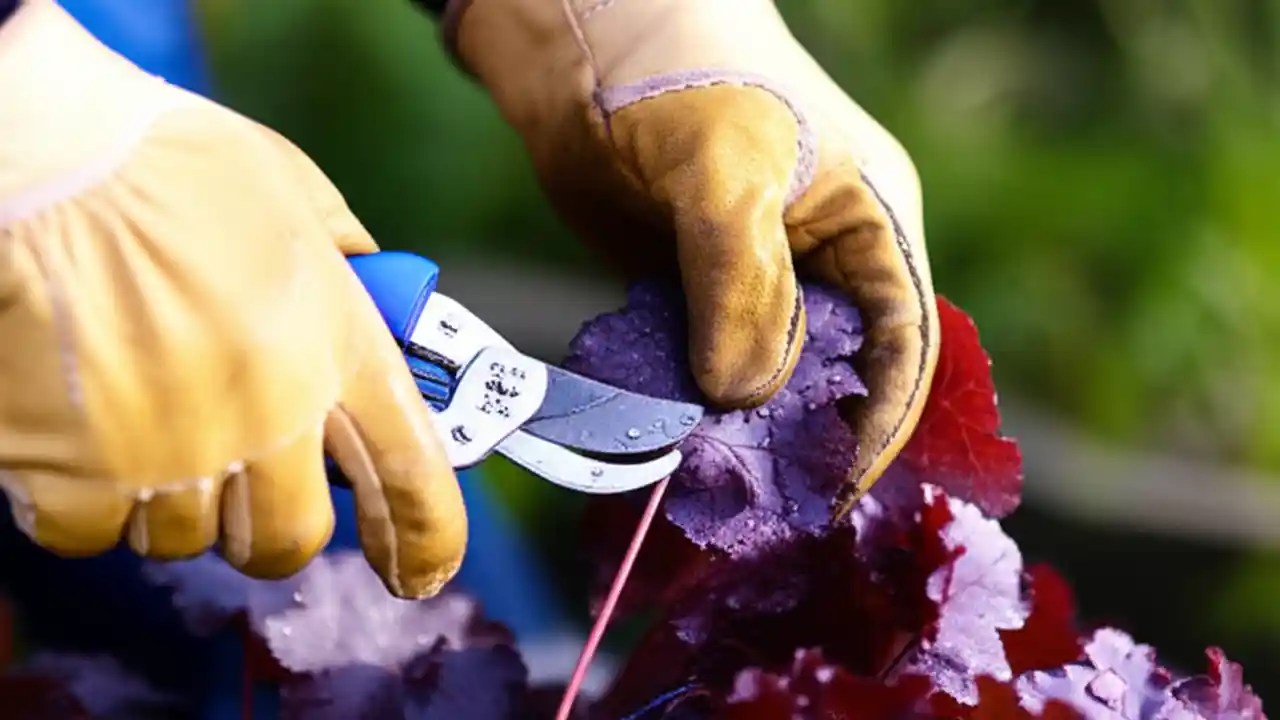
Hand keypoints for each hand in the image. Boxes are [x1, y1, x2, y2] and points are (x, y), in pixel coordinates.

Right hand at [0, 0, 464, 597]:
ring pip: (184, 539)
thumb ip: (349, 275)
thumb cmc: (170, 162)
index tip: (421, 572)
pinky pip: (89, 531)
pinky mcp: (78, 479)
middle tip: (235, 476)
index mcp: (339, 348)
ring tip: (135, 409)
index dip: (426, 539)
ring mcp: (175, 457)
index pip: (413, 476)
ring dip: (169, 497)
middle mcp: (272, 418)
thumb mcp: (299, 199)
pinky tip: (74, 424)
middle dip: (268, 523)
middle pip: (289, 538)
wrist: (42, 157)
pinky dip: (81, 496)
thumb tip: (382, 312)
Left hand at [443, 0, 940, 511]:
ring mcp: (753, 279)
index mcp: (869, 224)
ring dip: (741, 429)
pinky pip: (699, 362)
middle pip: (836, 374)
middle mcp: (822, 261)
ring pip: (764, 377)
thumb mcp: (724, 171)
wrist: (580, 36)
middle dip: (805, 437)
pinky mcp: (688, 289)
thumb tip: (740, 394)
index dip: (876, 423)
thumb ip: (742, 286)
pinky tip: (664, 436)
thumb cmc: (678, 73)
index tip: (834, 490)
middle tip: (762, 501)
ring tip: (711, 482)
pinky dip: (686, 402)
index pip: (902, 345)